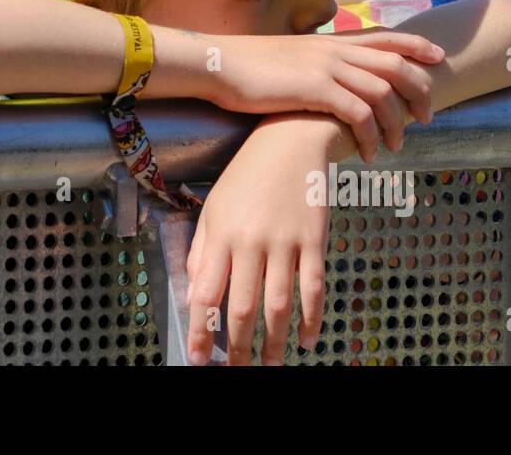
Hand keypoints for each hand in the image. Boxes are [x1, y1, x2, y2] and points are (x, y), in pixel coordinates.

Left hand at [185, 115, 338, 364]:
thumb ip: (204, 249)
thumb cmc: (248, 173)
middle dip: (237, 347)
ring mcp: (285, 241)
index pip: (204, 292)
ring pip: (278, 305)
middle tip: (237, 372)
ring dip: (275, 343)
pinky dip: (312, 319)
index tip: (198, 360)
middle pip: (241, 306)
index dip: (200, 331)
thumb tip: (196, 291)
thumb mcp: (215, 204)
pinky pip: (314, 288)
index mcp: (220, 233)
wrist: (292, 137)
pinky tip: (308, 340)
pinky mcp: (314, 240)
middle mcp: (250, 240)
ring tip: (271, 366)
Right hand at [203, 30, 441, 161]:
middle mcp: (334, 50)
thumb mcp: (289, 59)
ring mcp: (326, 67)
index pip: (386, 36)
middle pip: (396, 64)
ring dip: (397, 122)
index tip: (437, 57)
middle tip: (427, 117)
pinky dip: (370, 135)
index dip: (417, 45)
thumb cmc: (248, 68)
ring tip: (396, 146)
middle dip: (420, 91)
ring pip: (383, 91)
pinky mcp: (314, 89)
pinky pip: (358, 112)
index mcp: (330, 41)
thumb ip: (314, 64)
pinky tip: (366, 153)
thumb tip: (326, 80)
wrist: (219, 65)